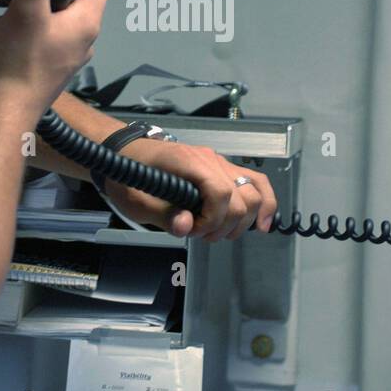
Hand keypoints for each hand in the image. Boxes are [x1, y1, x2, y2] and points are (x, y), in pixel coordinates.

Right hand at [0, 0, 107, 117]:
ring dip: (27, 7)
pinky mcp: (46, 69)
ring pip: (51, 17)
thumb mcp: (27, 7)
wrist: (0, 115)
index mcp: (86, 23)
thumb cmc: (16, 62)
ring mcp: (65, 57)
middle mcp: (82, 41)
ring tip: (3, 10)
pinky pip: (40, 37)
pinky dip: (22, 28)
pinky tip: (1, 34)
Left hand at [102, 138, 277, 241]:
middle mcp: (210, 160)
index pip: (221, 194)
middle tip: (204, 236)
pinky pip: (254, 182)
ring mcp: (219, 163)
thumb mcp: (138, 202)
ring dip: (246, 218)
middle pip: (243, 197)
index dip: (213, 220)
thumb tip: (186, 227)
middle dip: (227, 225)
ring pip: (255, 189)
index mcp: (190, 163)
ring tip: (224, 232)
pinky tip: (263, 222)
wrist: (126, 154)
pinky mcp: (222, 169)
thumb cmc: (131, 174)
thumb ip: (165, 216)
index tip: (195, 231)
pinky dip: (263, 203)